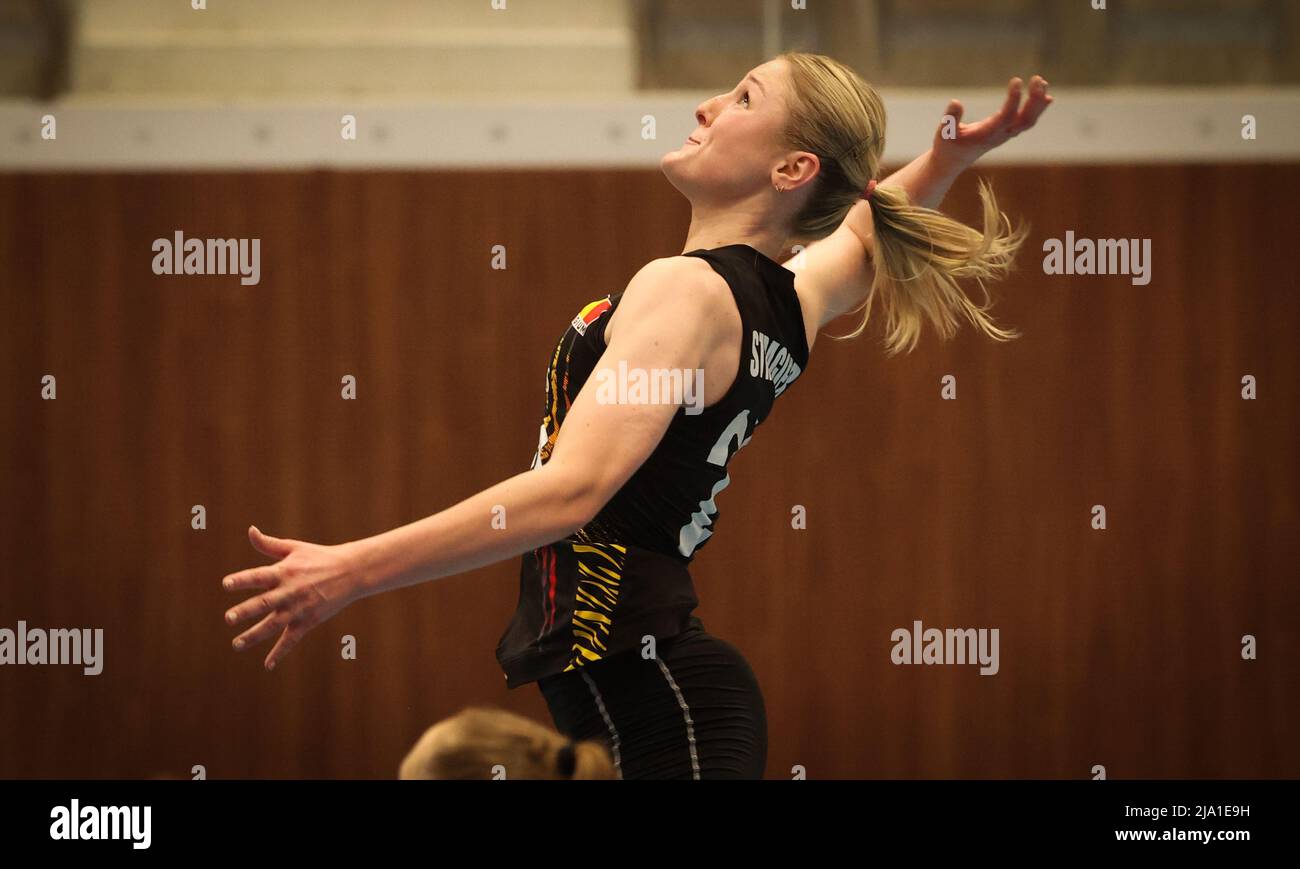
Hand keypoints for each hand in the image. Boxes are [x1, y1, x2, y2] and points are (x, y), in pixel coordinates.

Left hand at [222, 525, 360, 670]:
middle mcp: (290, 591)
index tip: (226, 584)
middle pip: (264, 603)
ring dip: (254, 635)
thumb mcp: (294, 548)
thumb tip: (250, 531)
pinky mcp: (309, 621)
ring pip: (274, 625)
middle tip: (228, 618)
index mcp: (284, 571)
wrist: (351, 572)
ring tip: (236, 644)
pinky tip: (268, 665)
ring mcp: (300, 608)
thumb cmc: (319, 557)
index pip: (259, 576)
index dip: (242, 580)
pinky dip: (280, 652)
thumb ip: (269, 545)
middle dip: (245, 611)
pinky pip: (292, 639)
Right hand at [932, 75, 1053, 171]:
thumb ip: (949, 119)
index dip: (1014, 99)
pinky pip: (1026, 121)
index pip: (1006, 117)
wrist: (951, 163)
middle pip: (1024, 120)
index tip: (1017, 80)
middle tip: (1038, 79)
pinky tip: (1045, 95)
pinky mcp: (1006, 132)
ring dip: (1038, 103)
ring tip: (1043, 82)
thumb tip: (956, 102)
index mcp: (986, 135)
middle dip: (1034, 100)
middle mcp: (999, 136)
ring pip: (1028, 121)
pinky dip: (1037, 108)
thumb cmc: (947, 147)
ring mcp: (1005, 135)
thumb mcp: (943, 133)